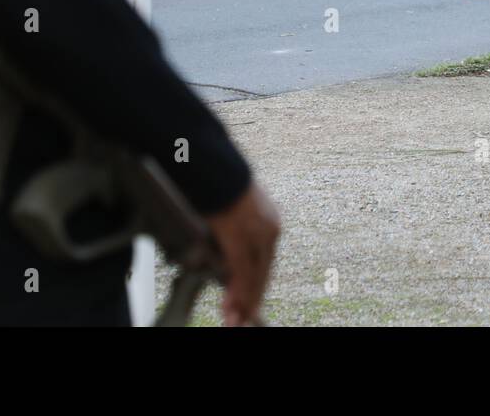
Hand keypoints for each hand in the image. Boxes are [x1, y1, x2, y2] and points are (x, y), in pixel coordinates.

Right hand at [206, 182, 281, 325]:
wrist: (218, 168)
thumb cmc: (222, 187)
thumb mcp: (234, 216)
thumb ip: (234, 239)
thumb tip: (225, 261)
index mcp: (271, 224)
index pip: (265, 264)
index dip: (256, 288)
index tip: (249, 307)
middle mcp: (270, 230)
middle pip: (262, 274)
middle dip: (250, 301)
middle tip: (241, 320)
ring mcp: (257, 234)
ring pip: (254, 276)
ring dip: (243, 301)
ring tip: (235, 319)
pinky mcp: (240, 236)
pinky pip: (242, 271)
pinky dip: (239, 291)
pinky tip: (234, 305)